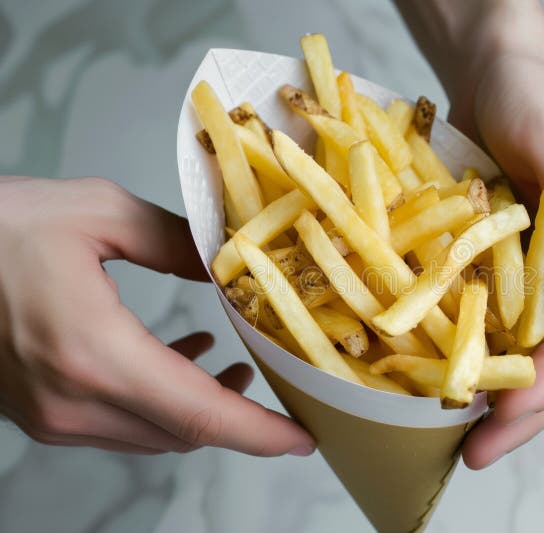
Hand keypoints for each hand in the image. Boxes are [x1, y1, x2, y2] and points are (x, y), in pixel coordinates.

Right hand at [0, 177, 314, 455]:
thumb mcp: (95, 213)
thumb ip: (173, 240)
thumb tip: (226, 262)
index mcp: (94, 352)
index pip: (200, 414)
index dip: (260, 431)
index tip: (304, 437)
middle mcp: (73, 401)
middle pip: (183, 431)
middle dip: (239, 417)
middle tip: (276, 385)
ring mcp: (52, 414)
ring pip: (152, 434)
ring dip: (200, 408)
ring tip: (233, 367)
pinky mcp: (39, 410)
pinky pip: (119, 423)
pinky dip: (160, 401)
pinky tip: (178, 361)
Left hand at [452, 55, 543, 467]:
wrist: (498, 78)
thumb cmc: (533, 95)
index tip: (503, 414)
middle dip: (526, 411)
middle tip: (476, 453)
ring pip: (537, 354)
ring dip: (503, 400)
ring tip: (461, 440)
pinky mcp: (516, 274)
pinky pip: (505, 330)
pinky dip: (481, 362)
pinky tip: (447, 386)